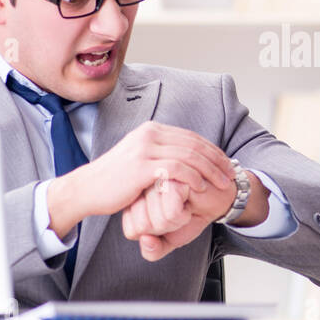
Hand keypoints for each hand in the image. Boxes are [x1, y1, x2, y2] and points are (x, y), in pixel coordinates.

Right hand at [46, 121, 235, 239]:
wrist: (87, 190)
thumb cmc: (115, 182)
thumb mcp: (139, 160)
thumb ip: (160, 154)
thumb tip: (183, 158)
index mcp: (151, 130)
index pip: (191, 137)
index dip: (212, 151)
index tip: (227, 165)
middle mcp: (149, 134)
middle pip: (194, 144)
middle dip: (217, 160)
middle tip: (231, 174)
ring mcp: (145, 148)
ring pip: (190, 155)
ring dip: (211, 170)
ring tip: (222, 183)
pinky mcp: (142, 166)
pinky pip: (177, 169)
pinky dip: (194, 178)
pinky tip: (202, 188)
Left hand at [121, 173, 229, 261]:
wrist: (217, 198)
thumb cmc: (192, 214)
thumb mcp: (169, 240)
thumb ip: (153, 250)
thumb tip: (145, 241)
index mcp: (133, 201)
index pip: (131, 231)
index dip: (154, 234)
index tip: (166, 220)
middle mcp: (139, 188)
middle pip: (141, 227)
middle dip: (166, 228)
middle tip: (177, 212)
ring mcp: (153, 180)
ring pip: (157, 221)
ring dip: (177, 221)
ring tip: (183, 205)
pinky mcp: (170, 177)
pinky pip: (171, 214)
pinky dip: (184, 214)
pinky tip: (189, 199)